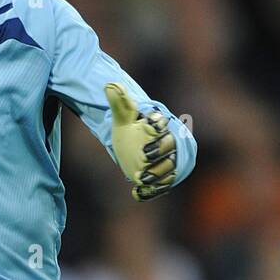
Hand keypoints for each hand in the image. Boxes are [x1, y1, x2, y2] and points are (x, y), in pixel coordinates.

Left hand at [104, 83, 176, 200]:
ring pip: (169, 169)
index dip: (158, 127)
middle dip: (160, 153)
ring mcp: (167, 162)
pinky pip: (161, 186)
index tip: (149, 127)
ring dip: (157, 174)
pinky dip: (150, 191)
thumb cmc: (131, 128)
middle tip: (145, 157)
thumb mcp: (123, 117)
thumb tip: (109, 85)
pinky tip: (137, 194)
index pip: (164, 125)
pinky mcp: (163, 178)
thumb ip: (120, 103)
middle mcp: (169, 144)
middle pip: (170, 148)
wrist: (133, 145)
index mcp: (161, 126)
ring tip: (140, 178)